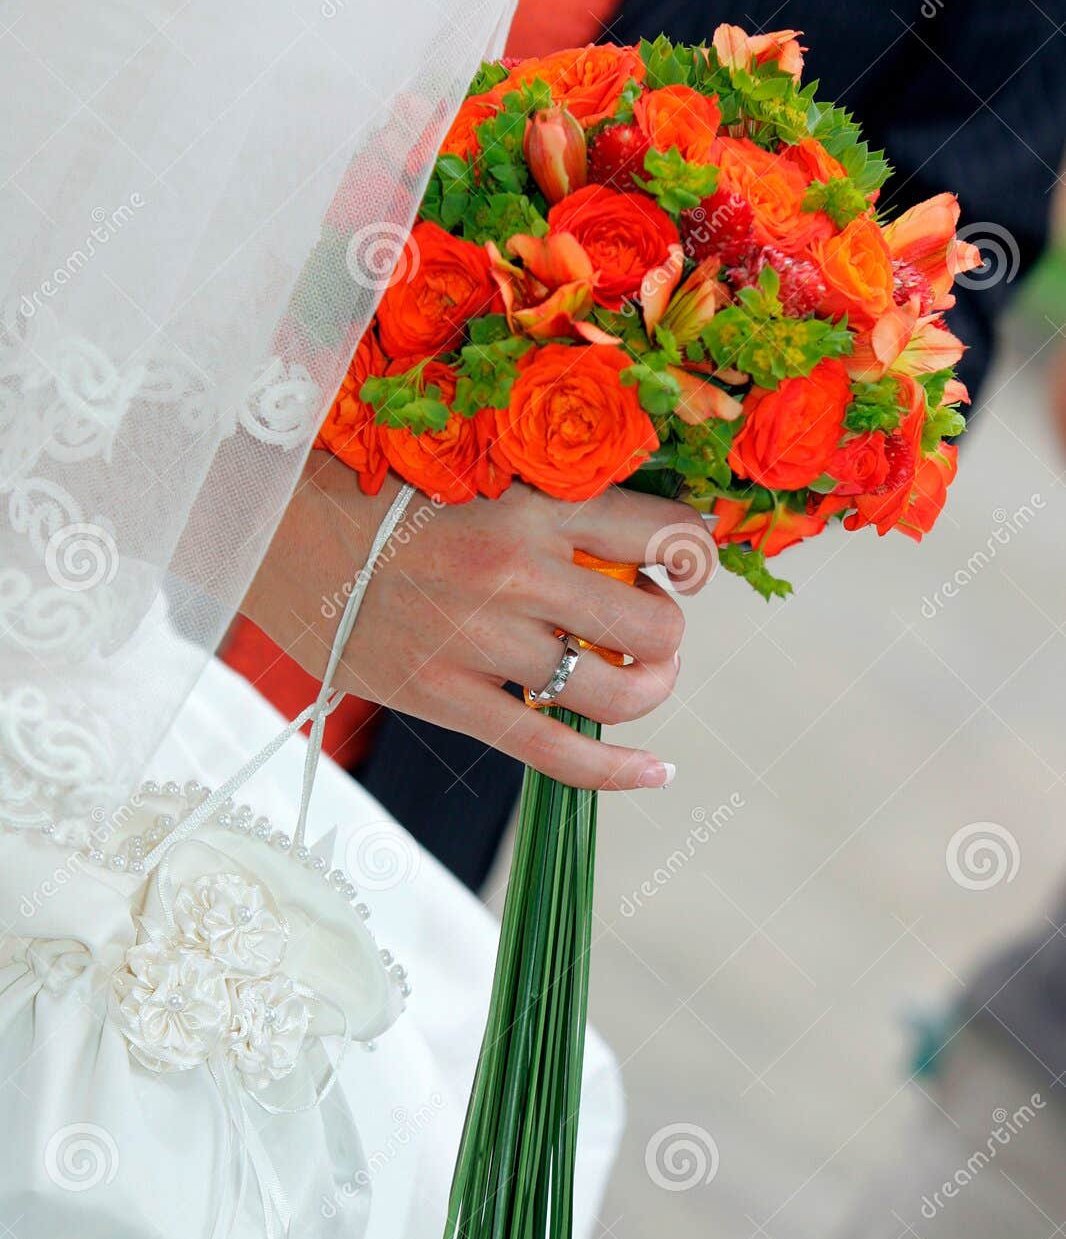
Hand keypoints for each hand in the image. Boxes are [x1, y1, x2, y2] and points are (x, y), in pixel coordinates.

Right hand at [242, 454, 716, 789]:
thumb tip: (627, 533)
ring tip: (638, 678)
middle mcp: (518, 572)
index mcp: (530, 503)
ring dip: (648, 690)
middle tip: (646, 626)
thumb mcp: (471, 467)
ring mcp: (483, 643)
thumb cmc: (372, 490)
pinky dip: (616, 771)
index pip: (662, 531)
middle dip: (668, 632)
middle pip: (653, 625)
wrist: (273, 530)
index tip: (684, 565)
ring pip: (616, 692)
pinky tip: (656, 771)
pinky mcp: (447, 699)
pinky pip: (554, 750)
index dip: (693, 555)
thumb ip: (545, 498)